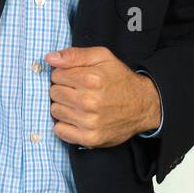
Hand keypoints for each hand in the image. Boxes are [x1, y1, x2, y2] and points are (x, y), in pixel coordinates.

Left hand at [45, 46, 161, 147]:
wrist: (143, 105)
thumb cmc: (120, 80)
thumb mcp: (103, 57)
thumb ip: (75, 55)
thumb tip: (50, 58)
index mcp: (91, 79)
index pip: (56, 75)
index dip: (64, 75)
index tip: (75, 78)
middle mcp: (89, 101)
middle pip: (54, 93)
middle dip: (63, 89)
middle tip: (78, 91)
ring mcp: (89, 121)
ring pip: (55, 110)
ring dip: (63, 106)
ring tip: (79, 104)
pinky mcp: (90, 138)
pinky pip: (60, 130)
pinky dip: (65, 124)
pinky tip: (77, 118)